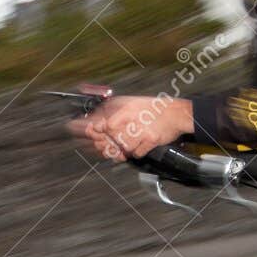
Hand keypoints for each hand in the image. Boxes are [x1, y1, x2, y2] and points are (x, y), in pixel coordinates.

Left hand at [66, 96, 193, 161]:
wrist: (175, 113)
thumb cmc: (151, 108)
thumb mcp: (129, 103)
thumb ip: (110, 111)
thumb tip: (93, 121)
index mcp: (125, 110)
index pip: (102, 124)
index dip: (91, 131)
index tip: (81, 133)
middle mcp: (132, 120)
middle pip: (110, 139)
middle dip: (105, 145)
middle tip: (102, 146)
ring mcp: (142, 132)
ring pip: (123, 148)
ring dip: (122, 149)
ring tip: (125, 144)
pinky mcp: (151, 141)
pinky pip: (137, 153)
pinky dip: (135, 153)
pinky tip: (137, 147)